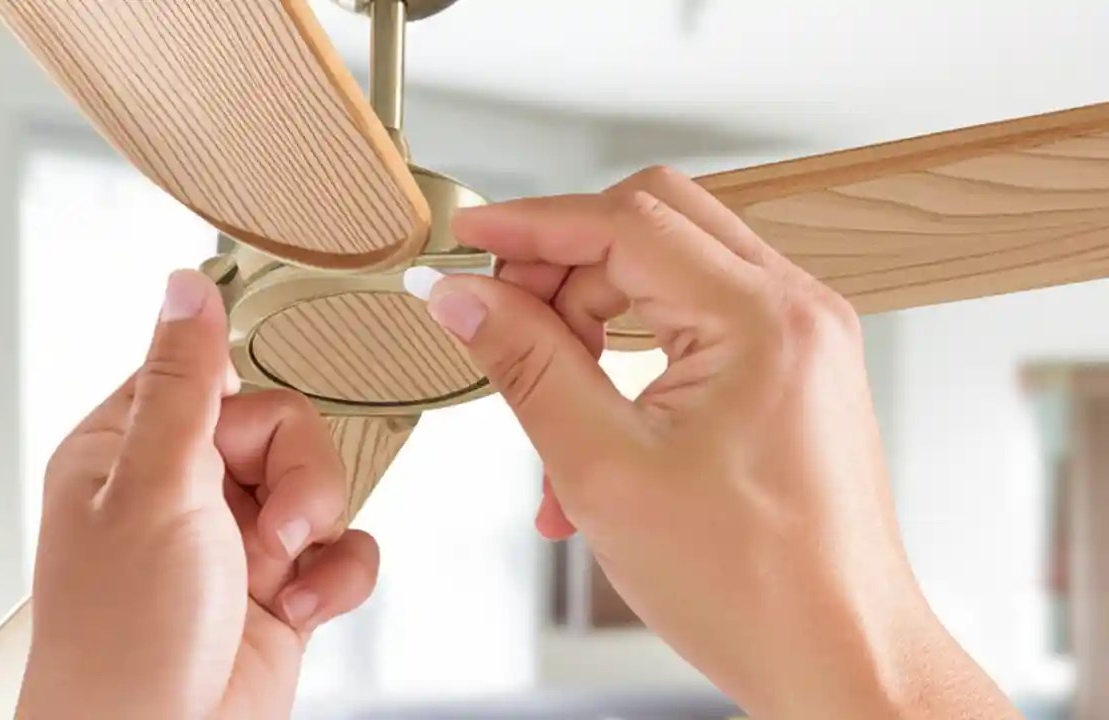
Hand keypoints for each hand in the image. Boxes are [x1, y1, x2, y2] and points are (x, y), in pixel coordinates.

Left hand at [17, 270, 378, 719]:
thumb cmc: (126, 639)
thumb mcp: (153, 490)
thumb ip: (184, 384)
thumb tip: (185, 286)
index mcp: (132, 451)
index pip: (210, 376)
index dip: (248, 397)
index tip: (266, 420)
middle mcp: (186, 487)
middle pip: (285, 426)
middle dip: (298, 479)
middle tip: (271, 528)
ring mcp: (237, 537)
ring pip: (324, 482)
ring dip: (319, 531)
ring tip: (281, 576)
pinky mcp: (282, 584)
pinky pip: (346, 545)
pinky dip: (337, 576)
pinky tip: (301, 608)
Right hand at [412, 167, 1020, 718]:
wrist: (840, 658)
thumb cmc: (752, 587)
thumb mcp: (604, 471)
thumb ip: (527, 365)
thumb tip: (465, 298)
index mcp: (759, 320)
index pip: (623, 223)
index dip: (530, 224)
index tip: (467, 238)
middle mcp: (794, 309)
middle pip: (649, 226)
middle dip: (561, 268)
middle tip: (500, 320)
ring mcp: (801, 337)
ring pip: (667, 272)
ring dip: (592, 321)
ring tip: (548, 402)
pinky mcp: (793, 368)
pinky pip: (694, 322)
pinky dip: (632, 354)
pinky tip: (592, 425)